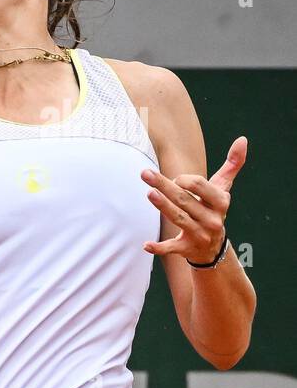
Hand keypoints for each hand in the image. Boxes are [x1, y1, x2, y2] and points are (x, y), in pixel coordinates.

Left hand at [142, 136, 246, 262]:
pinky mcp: (186, 248)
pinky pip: (171, 248)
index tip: (175, 179)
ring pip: (178, 218)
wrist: (213, 247)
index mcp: (220, 202)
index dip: (186, 180)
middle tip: (145, 173)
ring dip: (163, 206)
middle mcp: (211, 219)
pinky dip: (159, 248)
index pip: (201, 186)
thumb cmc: (212, 209)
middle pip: (184, 199)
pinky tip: (145, 244)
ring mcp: (199, 234)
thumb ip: (232, 165)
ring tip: (149, 193)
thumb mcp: (223, 189)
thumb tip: (243, 139)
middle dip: (164, 185)